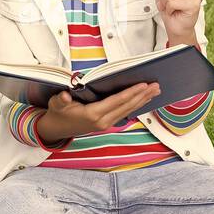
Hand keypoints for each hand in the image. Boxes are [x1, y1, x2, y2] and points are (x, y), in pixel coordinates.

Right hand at [37, 82, 161, 142]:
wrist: (57, 129)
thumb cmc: (58, 113)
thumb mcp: (56, 104)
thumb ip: (61, 100)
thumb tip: (65, 96)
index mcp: (93, 115)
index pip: (116, 101)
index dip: (131, 93)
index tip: (143, 85)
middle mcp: (103, 121)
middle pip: (127, 106)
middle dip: (142, 95)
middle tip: (156, 86)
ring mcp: (106, 124)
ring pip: (128, 110)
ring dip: (143, 100)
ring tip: (156, 91)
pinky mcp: (107, 123)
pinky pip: (125, 113)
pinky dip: (136, 105)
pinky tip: (144, 99)